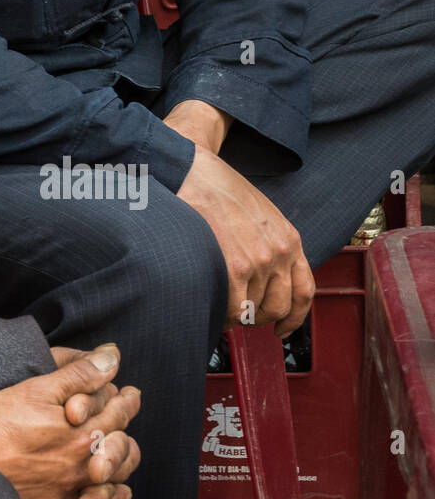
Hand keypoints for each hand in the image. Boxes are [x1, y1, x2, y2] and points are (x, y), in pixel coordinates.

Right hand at [0, 345, 140, 498]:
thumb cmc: (0, 419)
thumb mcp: (41, 386)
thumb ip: (80, 374)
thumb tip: (112, 357)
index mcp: (84, 435)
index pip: (117, 416)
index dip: (126, 402)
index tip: (131, 395)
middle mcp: (80, 469)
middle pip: (118, 460)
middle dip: (127, 446)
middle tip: (127, 438)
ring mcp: (64, 497)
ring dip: (115, 497)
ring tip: (122, 493)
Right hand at [172, 143, 313, 337]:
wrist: (194, 171)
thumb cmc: (218, 188)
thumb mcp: (259, 213)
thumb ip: (269, 243)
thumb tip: (262, 278)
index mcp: (289, 240)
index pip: (304, 292)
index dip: (294, 318)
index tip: (282, 328)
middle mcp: (279, 253)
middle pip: (277, 308)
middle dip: (258, 318)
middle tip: (240, 315)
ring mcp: (258, 262)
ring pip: (252, 310)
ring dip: (235, 315)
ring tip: (218, 305)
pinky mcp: (234, 267)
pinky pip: (235, 309)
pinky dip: (224, 316)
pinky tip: (212, 307)